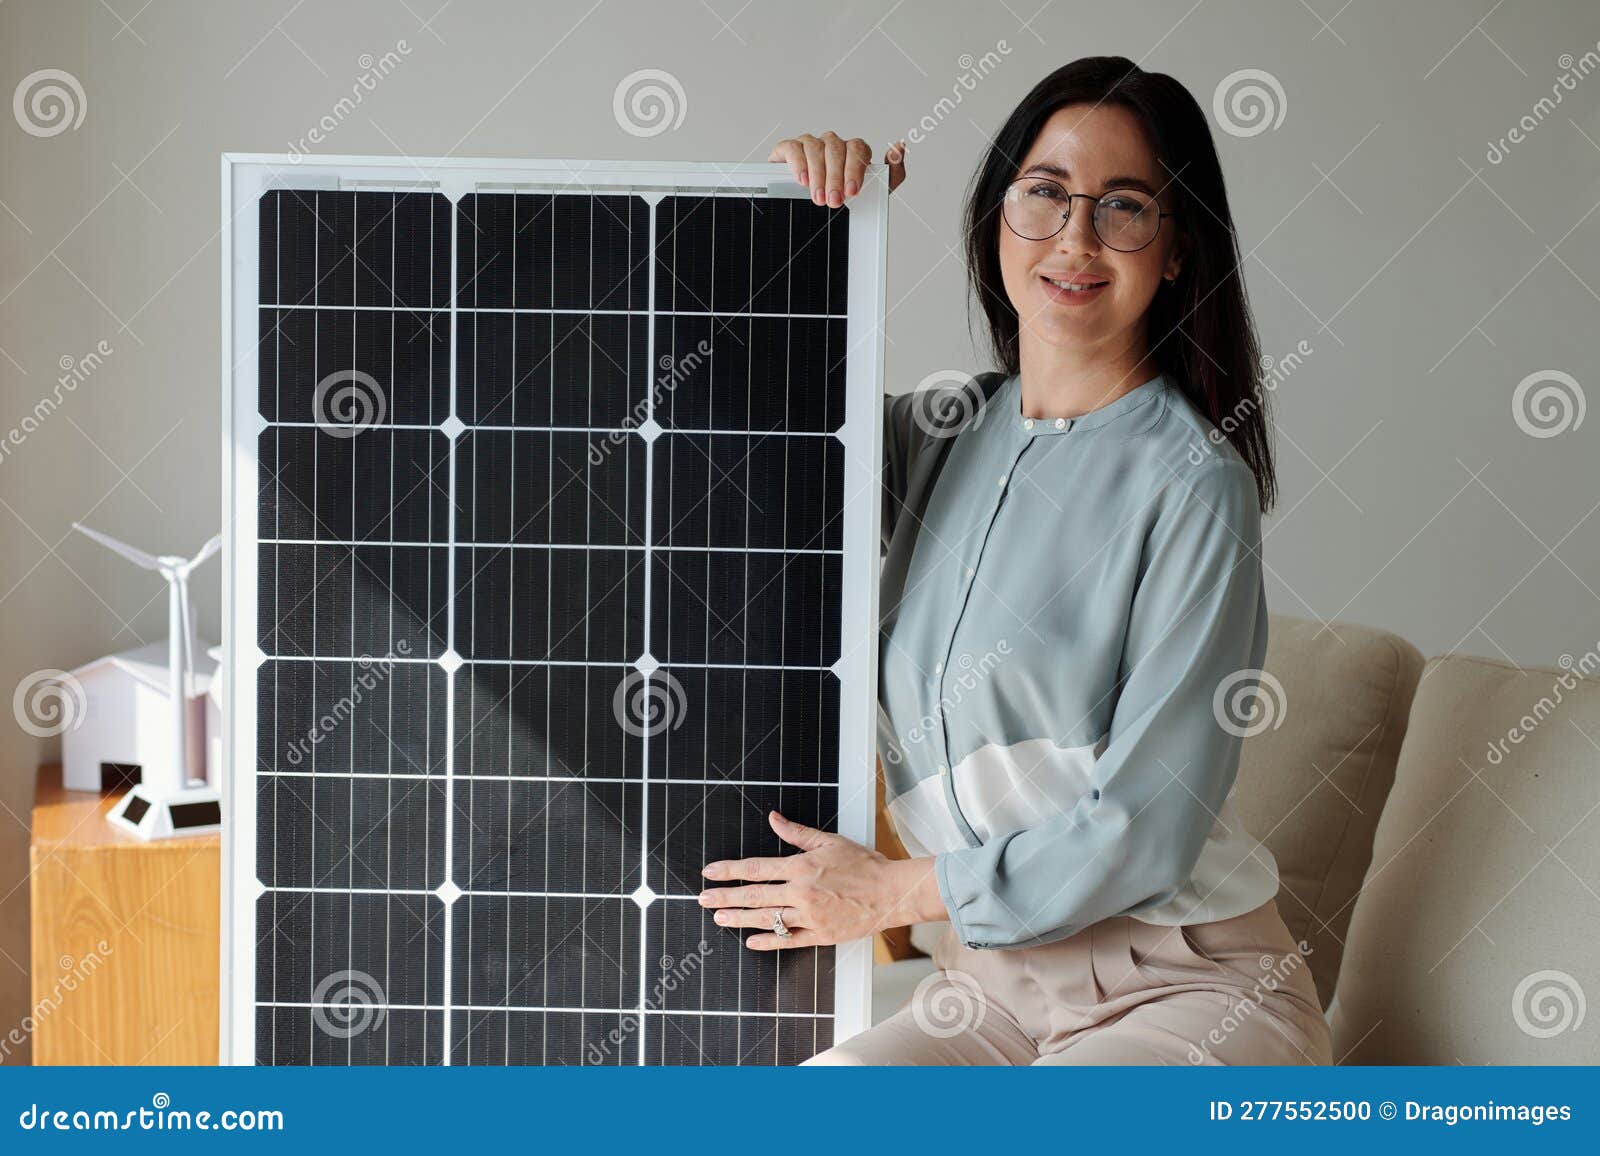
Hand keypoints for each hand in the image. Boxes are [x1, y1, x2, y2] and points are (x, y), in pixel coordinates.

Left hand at [698, 810, 942, 948]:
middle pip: (755, 896)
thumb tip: (773, 818)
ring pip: (767, 919)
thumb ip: (797, 832)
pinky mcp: (820, 935)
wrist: (891, 892)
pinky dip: (769, 941)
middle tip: (703, 900)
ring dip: (739, 919)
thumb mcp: (829, 841)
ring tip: (719, 919)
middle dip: (725, 897)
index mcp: (802, 867)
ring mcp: (810, 916)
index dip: (729, 870)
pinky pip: (789, 940)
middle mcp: (802, 893)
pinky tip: (751, 941)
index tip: (709, 872)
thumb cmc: (864, 864)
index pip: (756, 868)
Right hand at [768, 132, 907, 207]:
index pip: (858, 148)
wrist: (816, 215)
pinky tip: (803, 180)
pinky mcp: (790, 150)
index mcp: (853, 151)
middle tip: (834, 200)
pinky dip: (798, 163)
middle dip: (835, 177)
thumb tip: (899, 147)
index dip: (854, 169)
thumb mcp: (876, 192)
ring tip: (818, 196)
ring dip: (818, 174)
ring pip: (815, 147)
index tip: (852, 191)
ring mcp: (811, 145)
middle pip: (836, 148)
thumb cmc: (846, 199)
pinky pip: (793, 147)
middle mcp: (833, 145)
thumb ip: (893, 172)